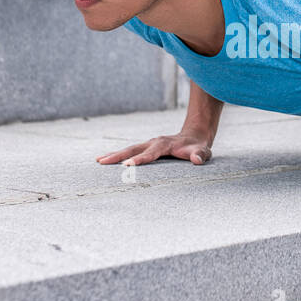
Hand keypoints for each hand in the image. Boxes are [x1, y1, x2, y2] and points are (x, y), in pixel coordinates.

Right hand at [97, 133, 212, 166]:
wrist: (194, 135)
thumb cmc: (197, 146)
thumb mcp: (202, 151)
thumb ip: (200, 155)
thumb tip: (197, 160)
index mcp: (165, 144)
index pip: (150, 153)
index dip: (139, 159)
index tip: (127, 165)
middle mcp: (154, 142)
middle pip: (133, 148)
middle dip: (118, 156)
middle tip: (102, 162)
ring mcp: (148, 144)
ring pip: (128, 148)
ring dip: (114, 154)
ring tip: (98, 160)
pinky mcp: (146, 147)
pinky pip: (130, 151)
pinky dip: (118, 155)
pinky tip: (106, 160)